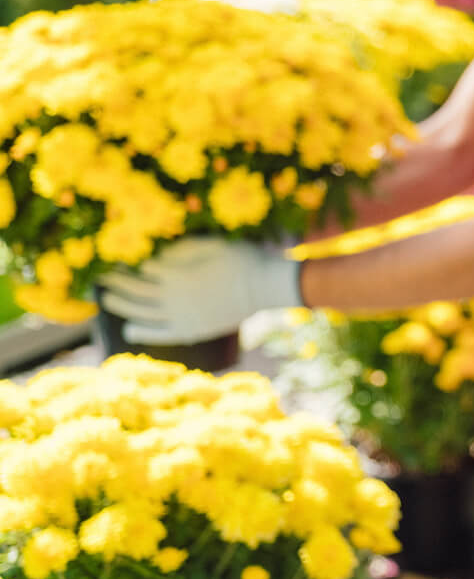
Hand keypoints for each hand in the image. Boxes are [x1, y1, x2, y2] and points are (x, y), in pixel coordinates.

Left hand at [97, 237, 302, 344]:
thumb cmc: (242, 260)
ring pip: (140, 313)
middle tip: (102, 276)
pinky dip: (141, 332)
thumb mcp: (213, 244)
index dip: (129, 263)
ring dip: (120, 305)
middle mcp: (172, 298)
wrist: (266, 287)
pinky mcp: (189, 331)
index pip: (143, 269)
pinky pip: (158, 334)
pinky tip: (128, 329)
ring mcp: (180, 317)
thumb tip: (156, 257)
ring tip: (105, 298)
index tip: (119, 258)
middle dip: (116, 282)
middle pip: (135, 290)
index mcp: (177, 274)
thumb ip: (182, 249)